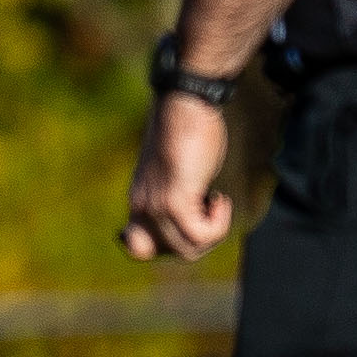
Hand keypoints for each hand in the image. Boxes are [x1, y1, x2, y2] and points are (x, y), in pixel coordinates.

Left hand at [119, 94, 235, 260]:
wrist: (186, 104)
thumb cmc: (188, 130)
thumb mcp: (176, 171)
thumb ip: (176, 195)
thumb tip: (192, 214)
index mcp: (139, 199)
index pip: (137, 247)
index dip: (166, 245)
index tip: (189, 221)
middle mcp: (141, 206)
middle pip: (172, 252)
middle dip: (200, 239)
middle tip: (212, 210)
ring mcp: (155, 206)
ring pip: (188, 248)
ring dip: (212, 231)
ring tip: (216, 201)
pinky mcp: (174, 201)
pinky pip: (200, 235)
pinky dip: (218, 223)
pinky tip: (218, 198)